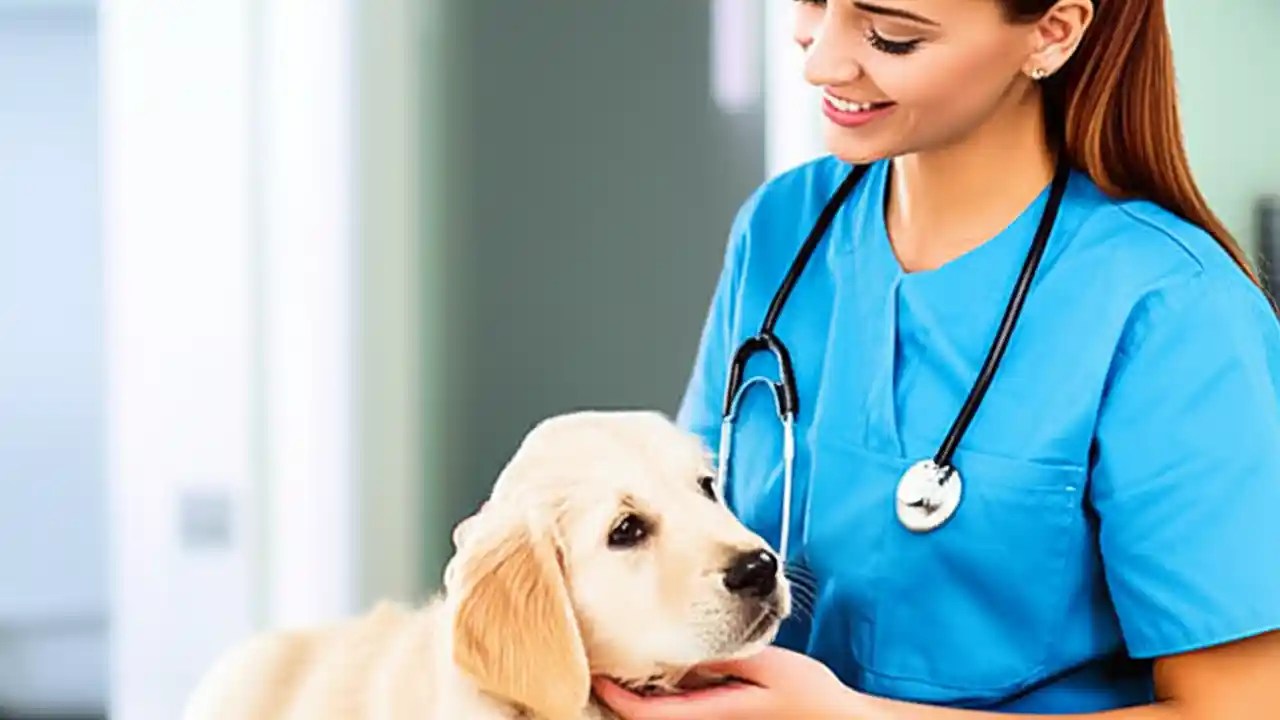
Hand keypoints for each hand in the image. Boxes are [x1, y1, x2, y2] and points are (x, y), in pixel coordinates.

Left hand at [592, 646, 871, 718]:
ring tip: (627, 661)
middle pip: (651, 718)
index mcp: (713, 715)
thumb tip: (686, 643)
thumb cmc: (810, 696)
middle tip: (603, 659)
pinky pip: (685, 711)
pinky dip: (668, 696)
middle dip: (625, 694)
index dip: (617, 697)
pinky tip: (669, 672)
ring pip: (666, 716)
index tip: (598, 673)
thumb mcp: (767, 666)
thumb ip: (725, 658)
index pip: (648, 715)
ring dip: (646, 695)